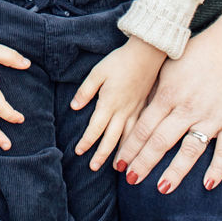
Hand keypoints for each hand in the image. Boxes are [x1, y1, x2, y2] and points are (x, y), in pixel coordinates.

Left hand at [71, 36, 166, 171]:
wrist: (148, 52)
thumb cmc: (120, 61)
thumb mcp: (98, 72)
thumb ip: (85, 91)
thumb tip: (74, 107)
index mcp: (109, 102)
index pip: (95, 128)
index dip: (86, 141)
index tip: (78, 152)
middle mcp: (123, 110)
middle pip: (110, 138)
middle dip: (101, 154)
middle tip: (93, 168)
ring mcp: (136, 110)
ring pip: (128, 138)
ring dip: (122, 153)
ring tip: (118, 168)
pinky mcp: (146, 107)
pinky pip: (141, 130)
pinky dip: (138, 143)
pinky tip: (137, 150)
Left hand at [115, 0, 221, 193]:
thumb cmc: (202, 51)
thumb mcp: (171, 66)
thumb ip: (157, 90)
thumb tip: (140, 110)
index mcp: (170, 95)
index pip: (144, 127)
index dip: (130, 147)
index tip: (119, 163)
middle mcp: (188, 109)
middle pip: (161, 142)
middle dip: (144, 162)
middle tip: (131, 179)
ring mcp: (212, 118)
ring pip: (190, 150)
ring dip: (175, 171)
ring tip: (162, 188)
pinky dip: (217, 168)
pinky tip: (208, 184)